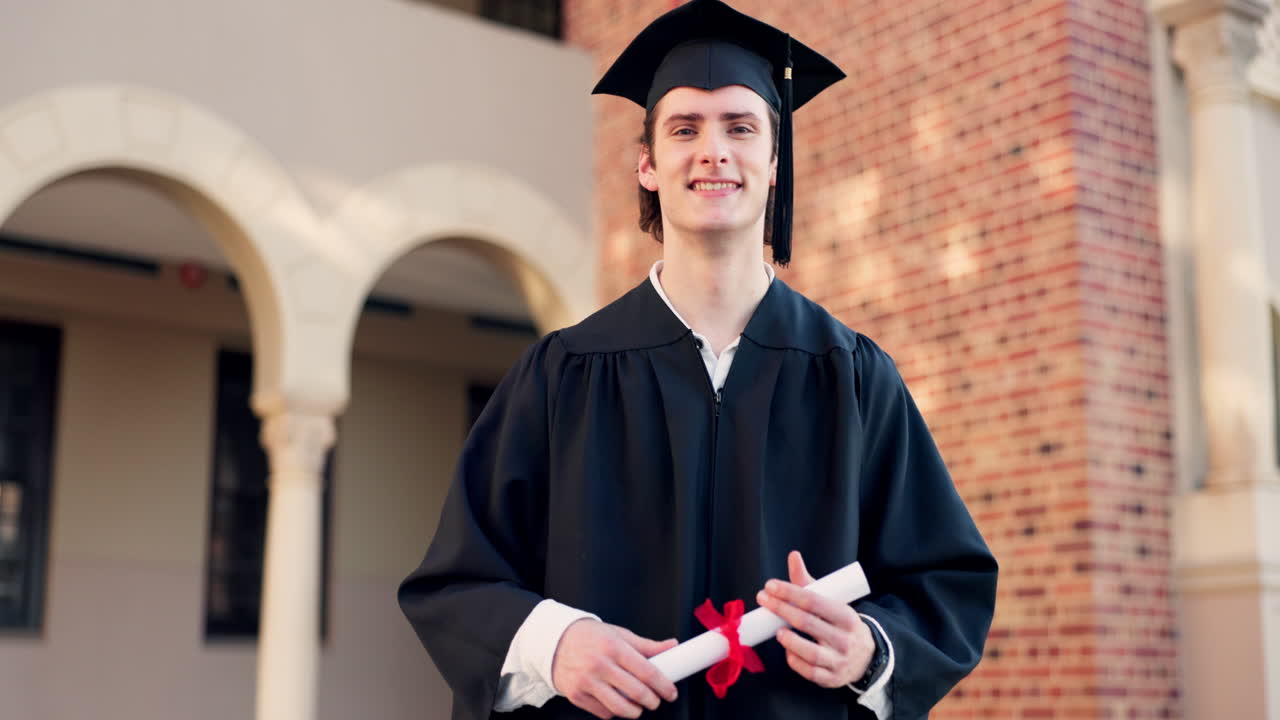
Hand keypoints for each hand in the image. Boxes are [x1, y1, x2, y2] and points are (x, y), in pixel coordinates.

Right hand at [551, 619, 678, 718]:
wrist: (553, 641)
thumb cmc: (588, 637)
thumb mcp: (618, 634)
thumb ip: (646, 645)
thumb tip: (671, 646)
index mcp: (614, 647)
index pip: (647, 672)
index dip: (663, 685)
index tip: (670, 692)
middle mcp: (600, 665)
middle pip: (636, 692)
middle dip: (652, 701)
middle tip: (656, 700)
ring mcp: (587, 682)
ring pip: (620, 708)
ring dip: (636, 711)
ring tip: (639, 706)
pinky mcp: (577, 695)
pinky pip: (603, 712)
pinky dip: (614, 712)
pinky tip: (617, 702)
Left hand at [756, 551, 875, 688]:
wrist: (867, 656)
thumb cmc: (841, 624)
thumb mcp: (832, 602)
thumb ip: (809, 583)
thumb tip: (793, 556)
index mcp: (847, 617)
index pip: (814, 601)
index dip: (789, 592)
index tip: (770, 585)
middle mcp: (845, 640)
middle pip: (808, 623)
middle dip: (782, 609)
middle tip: (763, 599)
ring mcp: (839, 661)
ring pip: (811, 653)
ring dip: (790, 641)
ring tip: (777, 631)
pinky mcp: (832, 679)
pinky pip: (810, 672)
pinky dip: (795, 661)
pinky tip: (787, 650)